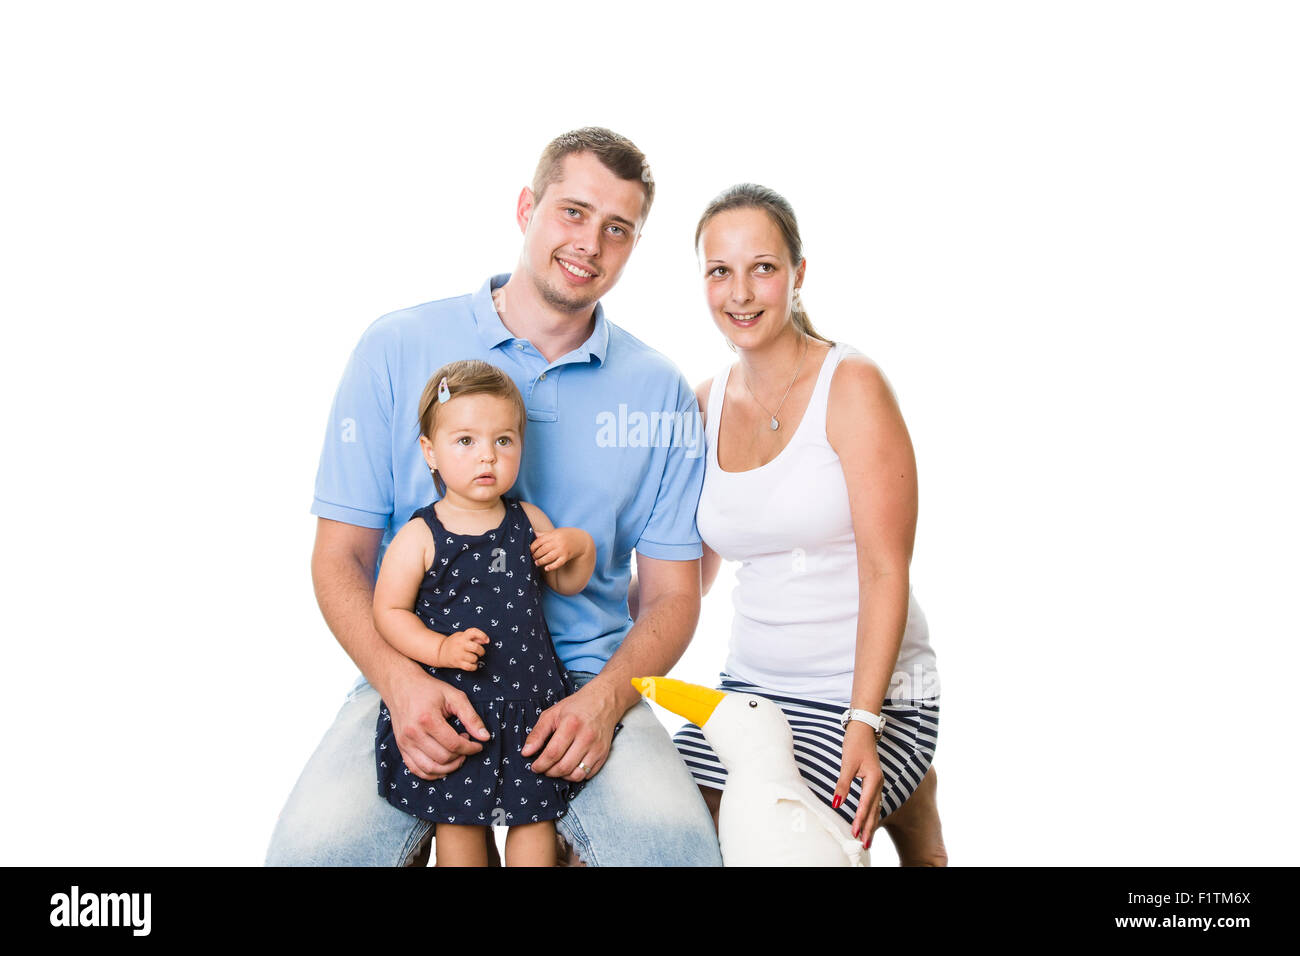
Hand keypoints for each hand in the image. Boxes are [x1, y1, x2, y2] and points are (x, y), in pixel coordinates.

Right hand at [383, 664, 491, 780]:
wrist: (401, 686)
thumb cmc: (429, 689)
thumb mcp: (454, 696)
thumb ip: (471, 717)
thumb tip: (485, 737)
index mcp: (427, 719)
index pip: (453, 744)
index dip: (470, 748)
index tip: (478, 745)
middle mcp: (413, 733)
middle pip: (443, 758)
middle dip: (461, 756)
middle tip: (466, 745)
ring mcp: (404, 742)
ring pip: (430, 768)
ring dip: (449, 767)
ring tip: (457, 756)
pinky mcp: (401, 747)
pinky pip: (416, 770)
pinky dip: (432, 773)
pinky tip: (444, 765)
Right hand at [434, 627, 489, 670]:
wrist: (440, 651)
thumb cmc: (454, 643)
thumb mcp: (461, 636)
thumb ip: (473, 637)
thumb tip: (484, 640)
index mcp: (462, 636)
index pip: (473, 632)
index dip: (482, 635)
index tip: (487, 640)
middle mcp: (460, 645)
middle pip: (476, 648)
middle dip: (481, 651)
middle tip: (480, 652)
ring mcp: (458, 654)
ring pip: (474, 658)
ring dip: (476, 659)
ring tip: (473, 658)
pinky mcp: (457, 663)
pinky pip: (469, 667)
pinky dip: (474, 667)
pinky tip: (472, 664)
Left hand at [520, 678, 620, 781]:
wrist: (604, 701)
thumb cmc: (576, 706)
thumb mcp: (552, 714)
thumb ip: (537, 734)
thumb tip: (526, 753)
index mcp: (571, 724)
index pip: (552, 753)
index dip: (540, 764)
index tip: (534, 766)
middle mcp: (586, 737)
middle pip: (564, 767)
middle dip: (549, 772)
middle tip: (544, 768)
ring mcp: (597, 747)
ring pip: (577, 775)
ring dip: (563, 776)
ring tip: (556, 768)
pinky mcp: (604, 754)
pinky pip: (588, 774)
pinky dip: (576, 775)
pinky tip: (570, 767)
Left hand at [530, 527, 587, 572]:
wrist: (581, 540)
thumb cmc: (566, 535)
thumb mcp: (556, 532)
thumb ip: (545, 534)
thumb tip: (534, 533)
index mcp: (553, 535)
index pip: (539, 541)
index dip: (533, 547)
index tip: (531, 550)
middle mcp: (557, 542)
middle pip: (543, 550)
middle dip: (536, 555)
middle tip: (533, 557)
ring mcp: (562, 550)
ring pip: (548, 557)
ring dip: (541, 561)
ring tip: (537, 563)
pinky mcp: (566, 557)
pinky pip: (558, 563)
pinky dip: (551, 567)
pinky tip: (546, 568)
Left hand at [834, 721, 884, 847]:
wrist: (864, 728)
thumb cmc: (855, 743)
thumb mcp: (847, 763)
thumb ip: (843, 784)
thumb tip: (836, 803)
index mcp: (873, 779)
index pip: (866, 804)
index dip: (860, 820)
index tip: (854, 833)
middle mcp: (878, 783)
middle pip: (874, 810)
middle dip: (869, 828)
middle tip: (864, 845)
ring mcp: (878, 782)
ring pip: (876, 807)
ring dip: (871, 823)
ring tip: (867, 838)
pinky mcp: (874, 781)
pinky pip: (874, 802)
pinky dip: (872, 813)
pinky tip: (869, 821)